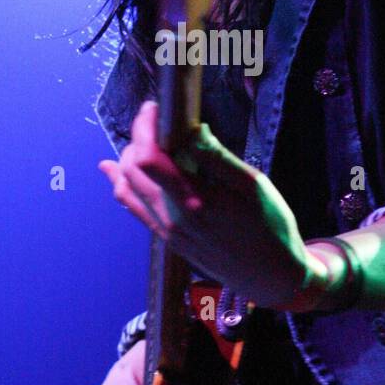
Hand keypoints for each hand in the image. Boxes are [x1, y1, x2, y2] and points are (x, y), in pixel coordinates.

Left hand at [98, 100, 321, 309]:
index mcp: (195, 201)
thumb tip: (192, 129)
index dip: (145, 128)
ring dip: (128, 159)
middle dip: (137, 138)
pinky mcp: (168, 240)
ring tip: (143, 139)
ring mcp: (167, 232)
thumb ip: (217, 158)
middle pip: (132, 170)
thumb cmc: (270, 229)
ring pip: (126, 189)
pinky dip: (122, 185)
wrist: (271, 277)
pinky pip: (134, 208)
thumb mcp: (254, 186)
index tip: (155, 108)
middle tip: (155, 120)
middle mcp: (173, 219)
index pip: (148, 158)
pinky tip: (114, 171)